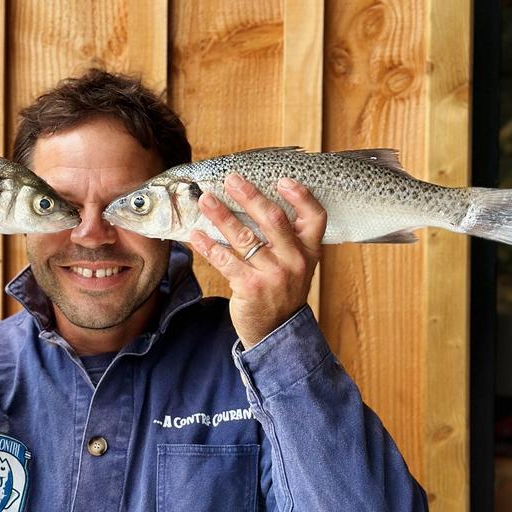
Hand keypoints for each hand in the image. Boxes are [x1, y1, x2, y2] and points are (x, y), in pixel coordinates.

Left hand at [190, 174, 326, 348]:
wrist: (276, 331)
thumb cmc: (282, 290)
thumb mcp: (297, 264)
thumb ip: (288, 238)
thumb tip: (255, 202)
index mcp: (308, 251)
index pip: (315, 218)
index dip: (301, 196)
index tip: (282, 179)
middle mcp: (294, 261)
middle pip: (273, 220)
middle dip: (250, 196)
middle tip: (231, 180)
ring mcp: (273, 275)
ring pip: (244, 237)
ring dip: (222, 215)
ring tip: (206, 200)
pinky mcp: (250, 288)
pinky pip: (225, 260)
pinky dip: (208, 246)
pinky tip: (196, 234)